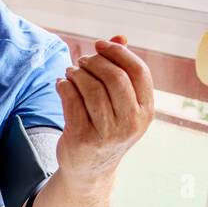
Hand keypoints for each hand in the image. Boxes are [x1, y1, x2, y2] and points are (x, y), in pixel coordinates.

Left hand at [55, 35, 154, 184]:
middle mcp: (131, 123)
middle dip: (95, 62)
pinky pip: (71, 100)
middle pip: (115, 77)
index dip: (118, 52)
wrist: (90, 170)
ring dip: (77, 73)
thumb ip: (121, 69)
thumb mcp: (122, 104)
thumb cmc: (106, 128)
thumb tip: (119, 36)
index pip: (138, 71)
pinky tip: (61, 84)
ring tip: (71, 72)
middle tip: (82, 61)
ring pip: (91, 88)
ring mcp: (107, 133)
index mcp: (146, 111)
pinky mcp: (83, 138)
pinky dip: (64, 86)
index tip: (100, 45)